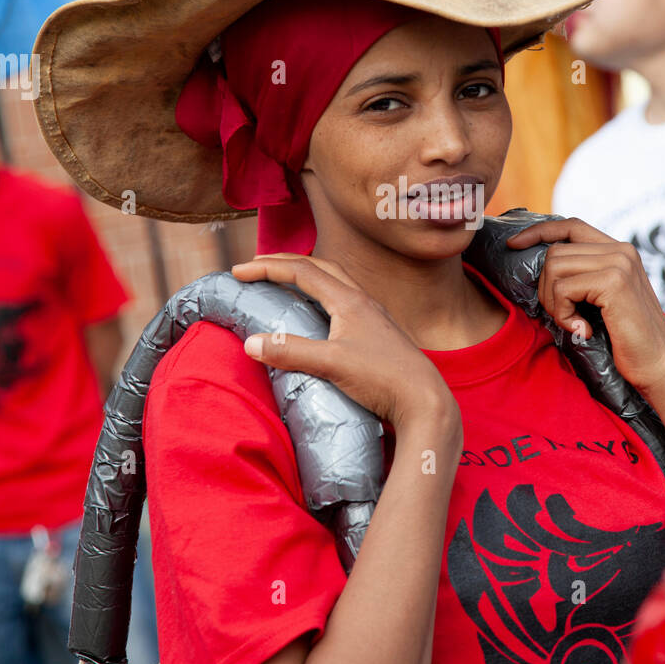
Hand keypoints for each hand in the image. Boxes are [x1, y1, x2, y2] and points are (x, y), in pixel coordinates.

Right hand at [230, 254, 458, 433]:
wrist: (425, 401)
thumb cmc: (382, 379)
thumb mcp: (331, 364)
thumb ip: (291, 352)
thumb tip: (251, 343)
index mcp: (350, 301)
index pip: (302, 271)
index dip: (268, 268)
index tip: (239, 272)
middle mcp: (363, 302)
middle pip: (320, 268)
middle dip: (286, 263)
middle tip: (258, 266)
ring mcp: (373, 317)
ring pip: (335, 283)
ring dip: (307, 276)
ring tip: (285, 282)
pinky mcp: (378, 334)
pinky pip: (344, 302)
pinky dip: (322, 297)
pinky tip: (319, 315)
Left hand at [505, 218, 664, 399]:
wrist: (658, 368)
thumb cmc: (626, 340)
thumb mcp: (600, 300)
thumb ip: (581, 276)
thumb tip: (540, 266)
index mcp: (619, 251)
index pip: (570, 226)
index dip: (538, 231)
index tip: (513, 245)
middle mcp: (621, 250)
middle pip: (555, 252)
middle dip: (546, 288)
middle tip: (564, 317)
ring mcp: (619, 263)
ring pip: (554, 268)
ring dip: (554, 303)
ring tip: (574, 324)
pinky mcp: (614, 282)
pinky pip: (563, 290)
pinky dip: (563, 315)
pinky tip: (582, 330)